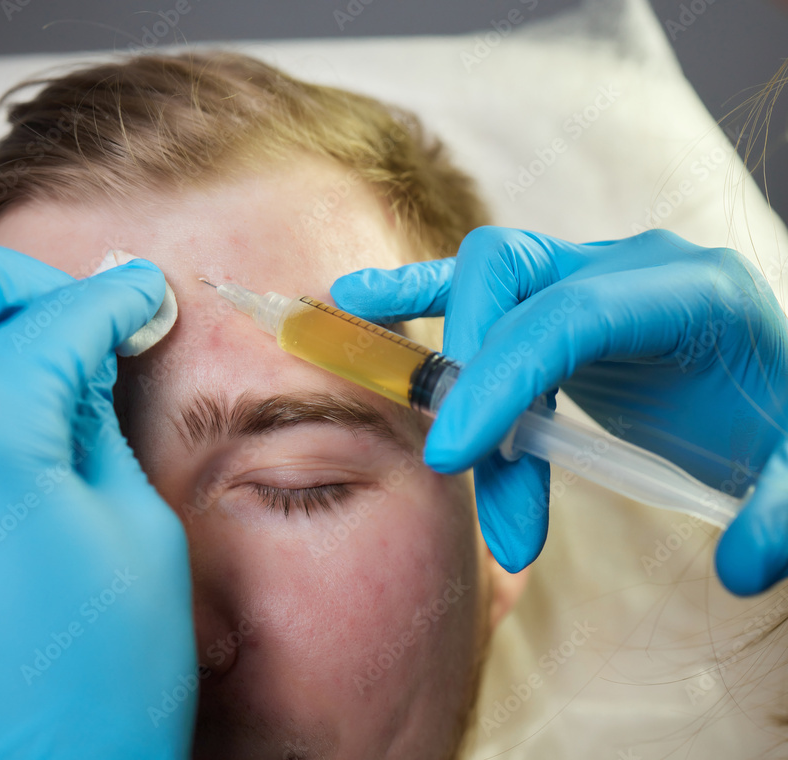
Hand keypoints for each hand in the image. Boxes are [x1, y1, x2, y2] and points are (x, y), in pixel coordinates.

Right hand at [331, 227, 787, 593]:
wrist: (773, 387)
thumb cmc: (781, 421)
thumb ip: (786, 512)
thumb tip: (740, 567)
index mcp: (690, 293)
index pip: (569, 316)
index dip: (499, 379)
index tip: (458, 459)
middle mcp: (630, 266)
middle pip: (508, 273)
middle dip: (467, 368)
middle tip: (464, 467)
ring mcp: (588, 273)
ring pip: (482, 283)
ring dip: (445, 365)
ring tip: (426, 435)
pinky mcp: (558, 298)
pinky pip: (478, 290)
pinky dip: (417, 297)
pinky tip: (360, 303)